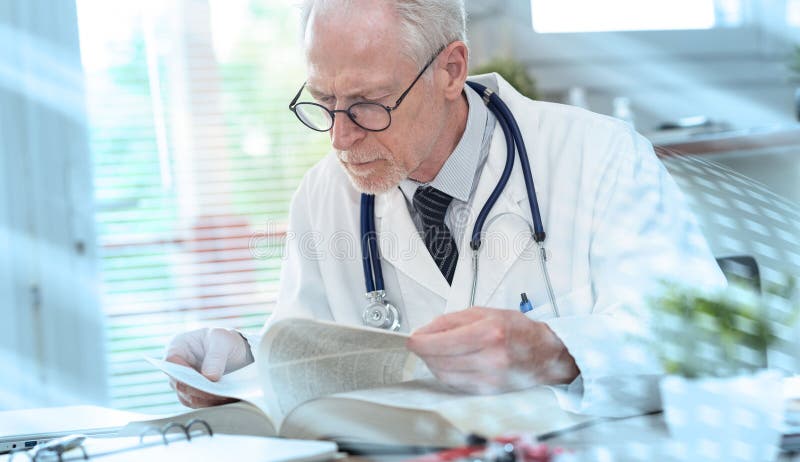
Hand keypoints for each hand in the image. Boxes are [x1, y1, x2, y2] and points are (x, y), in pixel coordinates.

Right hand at [164, 327, 253, 407]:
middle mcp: (176, 368)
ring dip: (207, 400)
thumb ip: (215, 356)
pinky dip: (212, 403)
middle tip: (218, 393)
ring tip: (226, 397)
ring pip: (189, 398)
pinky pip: (199, 403)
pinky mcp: (194, 394)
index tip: (203, 381)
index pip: (171, 365)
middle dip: (199, 390)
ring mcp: (184, 383)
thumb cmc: (223, 339)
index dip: (184, 375)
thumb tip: (210, 377)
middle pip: (180, 385)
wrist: (234, 350)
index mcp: (176, 348)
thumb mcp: (221, 339)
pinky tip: (226, 400)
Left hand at [406, 307, 578, 393]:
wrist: (546, 354)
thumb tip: (425, 331)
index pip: (440, 343)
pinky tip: (451, 363)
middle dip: (424, 353)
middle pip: (439, 361)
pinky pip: (456, 384)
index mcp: (488, 334)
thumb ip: (451, 321)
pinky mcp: (488, 392)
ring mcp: (489, 379)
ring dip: (434, 364)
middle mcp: (489, 359)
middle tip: (421, 344)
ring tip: (437, 352)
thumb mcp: (485, 313)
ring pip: (444, 375)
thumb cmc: (518, 331)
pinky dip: (447, 374)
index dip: (419, 342)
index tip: (412, 339)